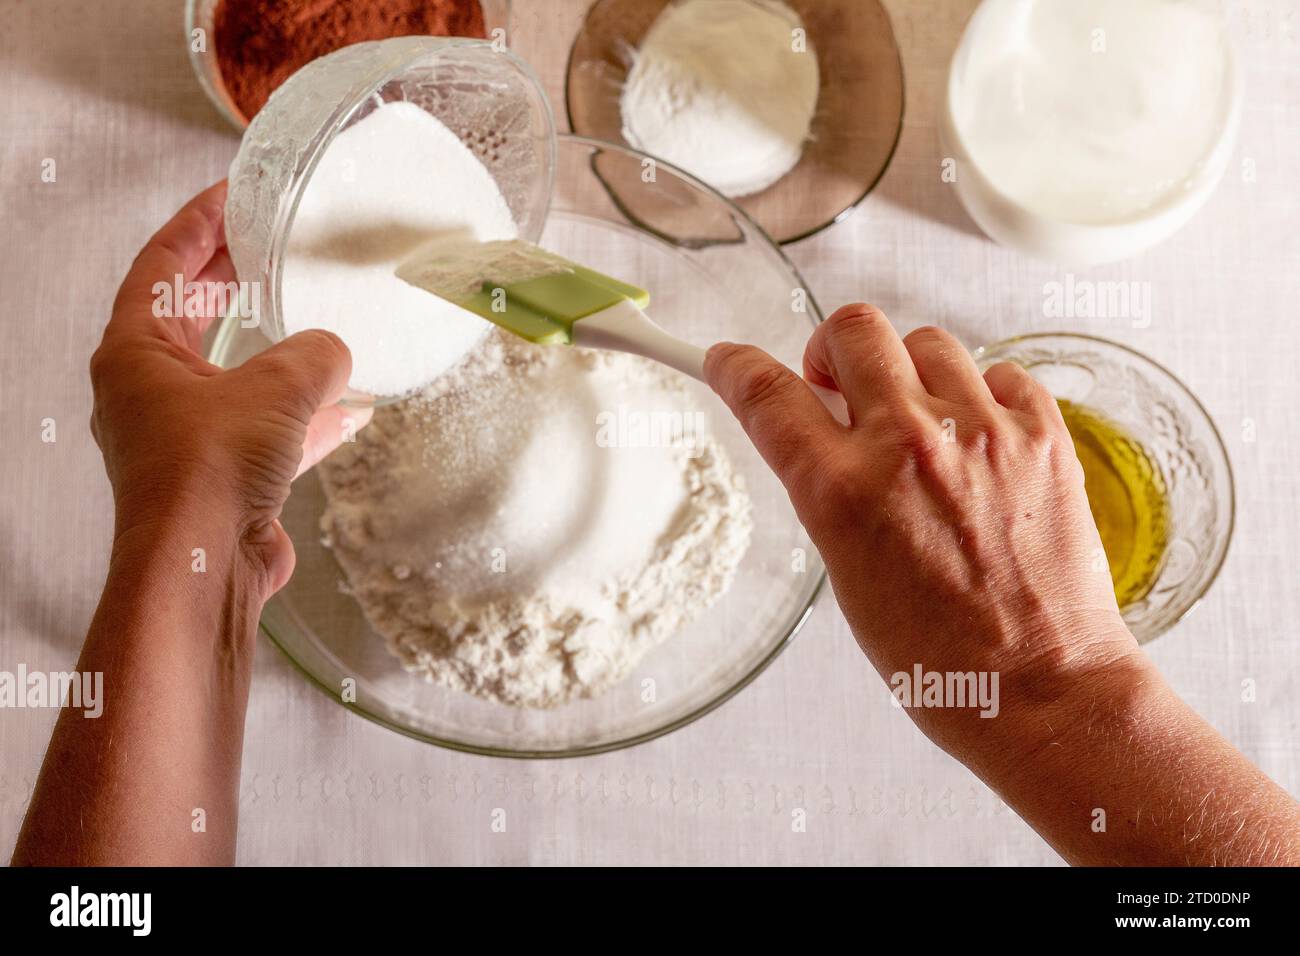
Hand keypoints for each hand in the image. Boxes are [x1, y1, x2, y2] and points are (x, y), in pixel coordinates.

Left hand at [89, 181, 371, 595]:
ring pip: (231, 375)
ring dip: (272, 348)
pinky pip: (267, 431)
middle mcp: (151, 392)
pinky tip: (351, 408)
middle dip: (231, 279)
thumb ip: (315, 354)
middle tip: (265, 242)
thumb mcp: (277, 387)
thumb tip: (336, 352)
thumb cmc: (210, 473)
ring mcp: (185, 437)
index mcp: (135, 353)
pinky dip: (305, 418)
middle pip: (190, 316)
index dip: (198, 224)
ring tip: (312, 316)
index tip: (230, 193)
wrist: (204, 565)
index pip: (161, 265)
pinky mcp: (222, 477)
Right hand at [706, 305, 1140, 759]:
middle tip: (837, 385)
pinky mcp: (1043, 436)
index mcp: (841, 491)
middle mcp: (907, 446)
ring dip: (908, 372)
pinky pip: (1000, 373)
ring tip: (917, 420)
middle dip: (831, 350)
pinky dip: (979, 394)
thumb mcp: (845, 571)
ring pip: (926, 341)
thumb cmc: (938, 655)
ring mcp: (982, 434)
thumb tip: (821, 428)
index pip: (766, 394)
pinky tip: (975, 436)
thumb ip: (826, 488)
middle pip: (851, 330)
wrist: (1040, 687)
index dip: (735, 367)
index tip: (729, 360)